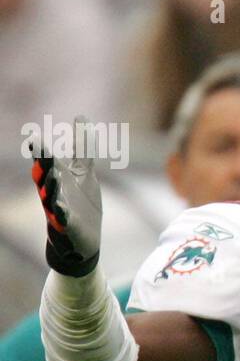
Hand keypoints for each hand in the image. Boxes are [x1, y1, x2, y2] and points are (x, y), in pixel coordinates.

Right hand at [30, 121, 101, 276]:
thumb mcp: (84, 173)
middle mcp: (53, 192)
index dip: (41, 150)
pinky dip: (61, 214)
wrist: (81, 242)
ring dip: (50, 185)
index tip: (34, 139)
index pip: (48, 161)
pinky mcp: (67, 227)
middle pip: (45, 175)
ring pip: (50, 196)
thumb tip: (81, 117)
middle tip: (37, 145)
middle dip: (42, 161)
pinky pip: (62, 220)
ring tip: (53, 174)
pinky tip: (61, 208)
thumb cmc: (80, 204)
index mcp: (57, 178)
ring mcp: (58, 210)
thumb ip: (82, 148)